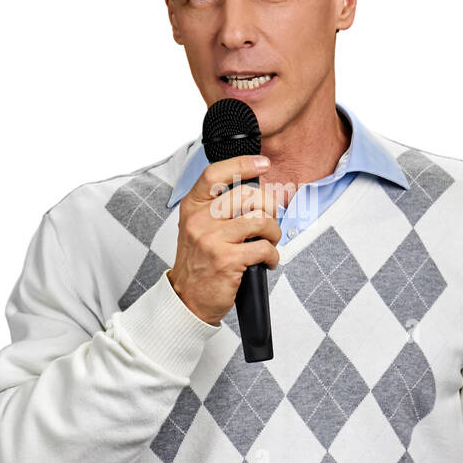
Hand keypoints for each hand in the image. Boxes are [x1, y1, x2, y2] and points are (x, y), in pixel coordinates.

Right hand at [167, 154, 281, 325]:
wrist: (188, 299)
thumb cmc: (198, 263)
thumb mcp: (198, 228)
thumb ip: (218, 208)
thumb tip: (256, 193)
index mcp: (192, 207)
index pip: (215, 175)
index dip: (242, 164)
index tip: (262, 164)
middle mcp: (199, 220)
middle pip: (247, 195)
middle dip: (269, 206)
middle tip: (271, 219)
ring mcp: (212, 240)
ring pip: (260, 220)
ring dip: (273, 232)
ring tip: (269, 242)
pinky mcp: (226, 260)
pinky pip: (263, 248)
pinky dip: (272, 255)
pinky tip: (266, 261)